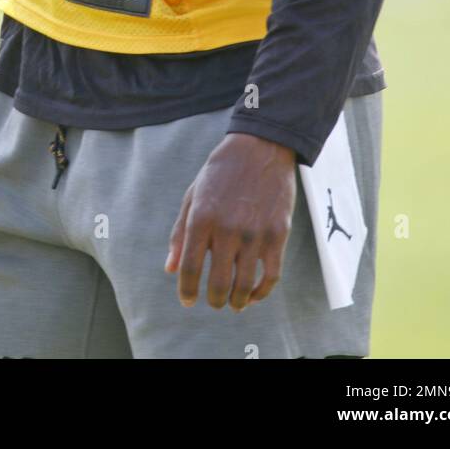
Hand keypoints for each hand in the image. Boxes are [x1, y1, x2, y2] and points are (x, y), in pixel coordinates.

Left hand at [165, 133, 296, 310]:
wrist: (260, 147)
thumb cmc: (221, 172)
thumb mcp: (193, 195)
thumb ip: (180, 233)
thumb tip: (170, 269)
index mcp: (201, 218)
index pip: (190, 268)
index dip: (187, 291)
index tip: (188, 301)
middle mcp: (227, 228)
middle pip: (217, 283)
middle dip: (213, 300)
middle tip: (214, 302)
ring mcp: (255, 233)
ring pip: (244, 285)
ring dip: (237, 301)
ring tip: (234, 303)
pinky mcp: (278, 234)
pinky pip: (271, 275)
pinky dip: (262, 292)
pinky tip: (254, 295)